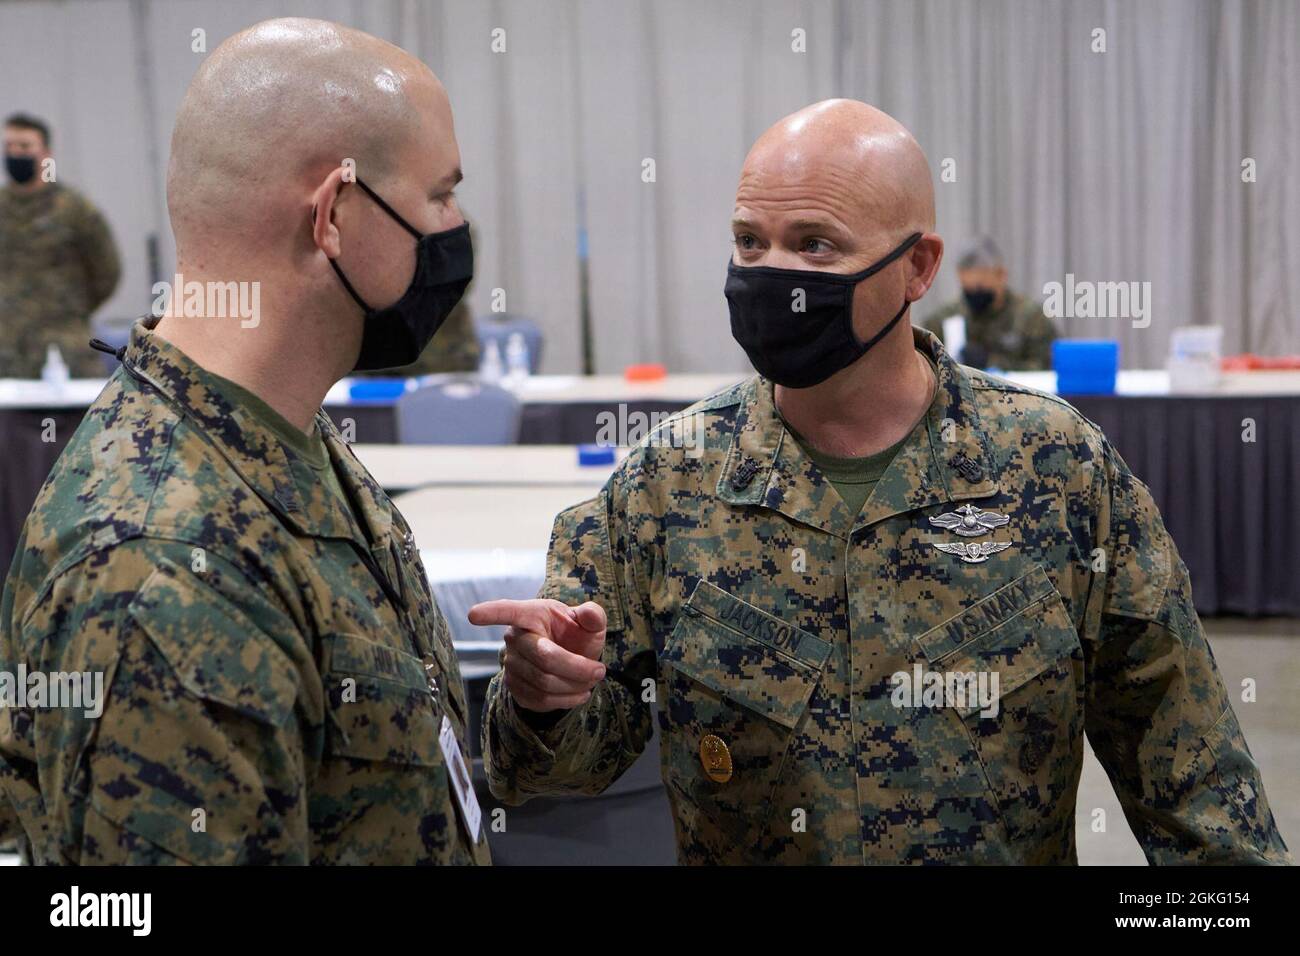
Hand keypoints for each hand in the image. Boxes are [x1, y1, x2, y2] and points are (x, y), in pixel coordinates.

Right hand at [468, 599, 606, 712]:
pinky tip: (578, 693)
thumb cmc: (575, 636)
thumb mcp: (589, 623)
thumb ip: (593, 616)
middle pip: (544, 657)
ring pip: (544, 682)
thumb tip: (589, 612)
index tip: (473, 615)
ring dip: (575, 686)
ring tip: (590, 681)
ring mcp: (511, 664)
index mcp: (531, 614)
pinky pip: (540, 700)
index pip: (508, 611)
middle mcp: (515, 638)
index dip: (491, 613)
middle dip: (577, 668)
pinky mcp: (514, 687)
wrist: (569, 661)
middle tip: (599, 671)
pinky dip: (566, 700)